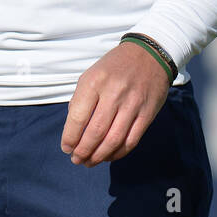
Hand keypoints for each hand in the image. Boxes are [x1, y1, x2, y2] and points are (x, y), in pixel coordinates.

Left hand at [61, 40, 171, 166]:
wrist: (150, 54)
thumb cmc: (114, 67)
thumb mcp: (91, 74)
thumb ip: (81, 101)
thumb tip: (73, 132)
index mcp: (94, 82)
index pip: (77, 117)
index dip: (70, 137)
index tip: (66, 148)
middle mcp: (113, 93)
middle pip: (95, 132)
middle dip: (83, 151)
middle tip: (77, 159)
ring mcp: (132, 104)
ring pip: (113, 140)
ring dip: (99, 156)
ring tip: (90, 162)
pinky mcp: (147, 113)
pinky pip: (131, 140)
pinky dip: (118, 153)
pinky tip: (109, 156)